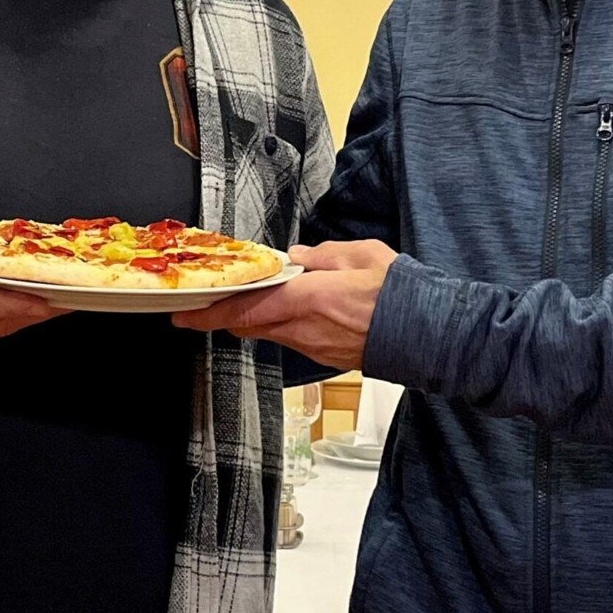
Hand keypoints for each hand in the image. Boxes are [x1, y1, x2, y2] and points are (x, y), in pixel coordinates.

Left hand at [171, 239, 396, 371]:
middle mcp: (304, 328)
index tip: (183, 315)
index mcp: (307, 298)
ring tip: (252, 302)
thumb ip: (322, 255)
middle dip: (225, 317)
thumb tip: (298, 257)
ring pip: (269, 334)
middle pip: (249, 326)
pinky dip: (282, 327)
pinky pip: (293, 341)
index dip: (209, 314)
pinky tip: (292, 313)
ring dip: (256, 320)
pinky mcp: (326, 357)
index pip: (245, 309)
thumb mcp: (359, 255)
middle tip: (206, 306)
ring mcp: (314, 347)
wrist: (429, 333)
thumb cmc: (399, 293)